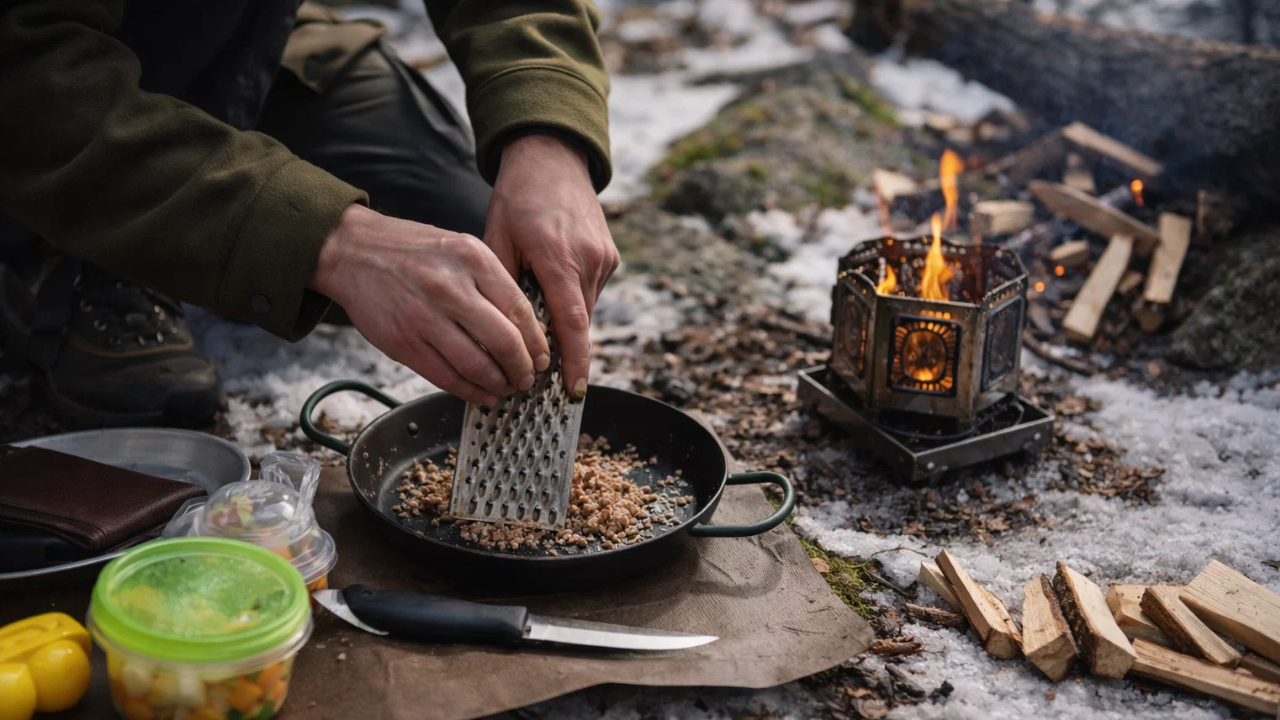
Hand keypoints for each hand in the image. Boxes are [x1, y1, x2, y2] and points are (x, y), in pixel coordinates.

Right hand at [310, 204, 550, 405]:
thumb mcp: (461, 249)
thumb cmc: (411, 251)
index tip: (543, 358)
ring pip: (477, 365)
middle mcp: (451, 287)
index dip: (537, 342)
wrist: (352, 251)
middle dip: (523, 369)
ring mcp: (424, 317)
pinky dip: (470, 392)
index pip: (520, 310)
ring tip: (506, 388)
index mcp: (473, 259)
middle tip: (527, 378)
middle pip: (505, 342)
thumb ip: (493, 282)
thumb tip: (526, 328)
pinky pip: (446, 377)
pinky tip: (481, 393)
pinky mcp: (403, 342)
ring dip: (499, 384)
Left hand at [484, 134, 619, 398]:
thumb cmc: (517, 198)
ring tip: (538, 311)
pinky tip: (551, 285)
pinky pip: (590, 291)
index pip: (571, 321)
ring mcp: (604, 257)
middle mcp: (588, 258)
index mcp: (557, 255)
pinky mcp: (610, 255)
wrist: (552, 160)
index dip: (574, 360)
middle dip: (562, 348)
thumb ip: (504, 286)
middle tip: (536, 369)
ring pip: (584, 308)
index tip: (574, 392)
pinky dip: (572, 299)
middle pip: (577, 321)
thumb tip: (505, 333)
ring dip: (564, 319)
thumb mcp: (497, 239)